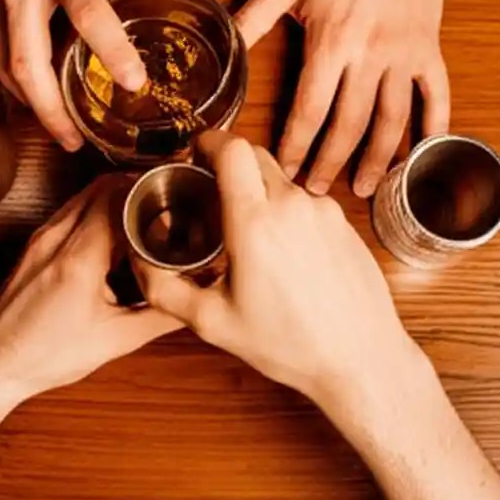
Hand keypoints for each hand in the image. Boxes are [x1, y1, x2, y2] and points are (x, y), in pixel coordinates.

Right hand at [0, 0, 207, 149]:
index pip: (85, 9)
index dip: (110, 49)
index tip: (133, 80)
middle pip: (27, 59)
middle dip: (50, 109)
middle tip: (76, 141)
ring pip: (5, 65)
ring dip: (31, 104)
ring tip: (59, 130)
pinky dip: (13, 82)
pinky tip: (34, 98)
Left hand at [0, 176, 181, 401]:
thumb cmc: (45, 355)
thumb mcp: (114, 341)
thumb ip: (160, 317)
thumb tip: (193, 301)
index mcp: (78, 257)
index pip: (119, 199)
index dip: (151, 194)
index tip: (176, 198)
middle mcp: (55, 238)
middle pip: (101, 188)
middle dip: (136, 189)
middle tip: (167, 202)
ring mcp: (41, 239)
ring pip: (83, 196)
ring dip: (115, 197)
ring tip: (145, 215)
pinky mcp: (34, 246)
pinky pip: (69, 212)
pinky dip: (95, 211)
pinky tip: (113, 234)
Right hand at [133, 131, 416, 406]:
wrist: (360, 358)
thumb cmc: (290, 345)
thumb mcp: (213, 323)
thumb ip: (165, 289)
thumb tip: (139, 264)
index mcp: (255, 223)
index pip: (231, 149)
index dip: (209, 141)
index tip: (195, 152)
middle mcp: (292, 206)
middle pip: (255, 156)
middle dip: (229, 164)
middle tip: (211, 191)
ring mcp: (324, 212)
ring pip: (281, 181)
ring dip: (260, 193)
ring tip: (247, 233)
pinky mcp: (345, 224)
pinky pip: (307, 203)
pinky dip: (287, 214)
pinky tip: (284, 253)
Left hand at [235, 0, 449, 196]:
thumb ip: (253, 19)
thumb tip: (225, 46)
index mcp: (331, 42)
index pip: (309, 110)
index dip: (294, 146)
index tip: (283, 172)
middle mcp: (370, 54)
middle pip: (349, 126)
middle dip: (330, 164)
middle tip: (315, 190)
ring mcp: (405, 53)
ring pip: (392, 121)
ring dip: (378, 160)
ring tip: (365, 188)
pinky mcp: (430, 47)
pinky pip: (435, 95)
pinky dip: (432, 127)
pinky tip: (421, 153)